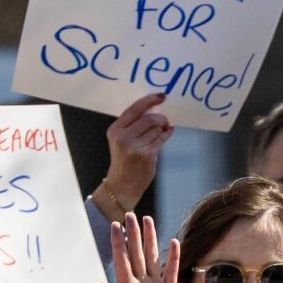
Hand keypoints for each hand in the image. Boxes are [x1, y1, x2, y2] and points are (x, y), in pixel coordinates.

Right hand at [93, 93, 173, 214]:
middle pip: (148, 118)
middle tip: (164, 120)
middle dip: (160, 118)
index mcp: (115, 130)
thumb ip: (133, 125)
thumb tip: (154, 109)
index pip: (134, 109)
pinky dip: (166, 134)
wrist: (121, 186)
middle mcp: (123, 137)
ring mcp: (135, 147)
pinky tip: (166, 133)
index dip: (150, 100)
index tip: (161, 96)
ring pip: (156, 129)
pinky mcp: (146, 155)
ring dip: (162, 128)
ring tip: (162, 130)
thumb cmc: (124, 161)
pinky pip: (161, 139)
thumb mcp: (121, 140)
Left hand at [97, 214, 179, 282]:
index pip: (122, 262)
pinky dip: (173, 258)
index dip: (119, 243)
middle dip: (134, 235)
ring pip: (153, 258)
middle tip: (131, 214)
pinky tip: (174, 242)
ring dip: (151, 240)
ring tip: (149, 220)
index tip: (116, 225)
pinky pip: (172, 273)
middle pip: (136, 254)